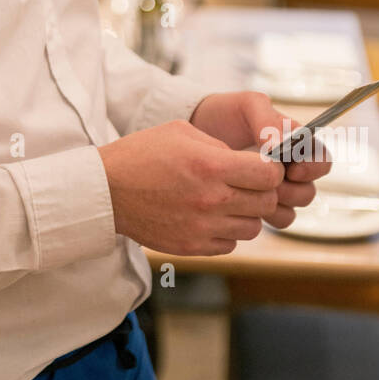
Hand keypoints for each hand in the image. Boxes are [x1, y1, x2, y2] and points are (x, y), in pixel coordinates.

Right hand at [98, 118, 284, 255]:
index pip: (269, 175)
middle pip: (266, 202)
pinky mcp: (192, 246)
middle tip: (248, 184)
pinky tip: (210, 217)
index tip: (262, 167)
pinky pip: (230, 244)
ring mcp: (202, 227)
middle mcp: (211, 199)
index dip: (272, 170)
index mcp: (210, 165)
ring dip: (247, 214)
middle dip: (263, 191)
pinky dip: (227, 232)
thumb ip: (220, 146)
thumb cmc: (141, 154)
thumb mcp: (181, 132)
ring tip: (227, 201)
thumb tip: (246, 162)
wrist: (106, 189)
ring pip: (253, 228)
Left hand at [189, 90, 332, 229]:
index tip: (293, 169)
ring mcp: (272, 190)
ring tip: (249, 191)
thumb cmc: (226, 112)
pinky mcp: (255, 205)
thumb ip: (268, 120)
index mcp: (295, 145)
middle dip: (291, 191)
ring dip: (275, 205)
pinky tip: (241, 202)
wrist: (196, 129)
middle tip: (267, 183)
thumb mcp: (248, 105)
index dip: (314, 169)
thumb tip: (283, 146)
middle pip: (308, 192)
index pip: (321, 161)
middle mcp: (289, 170)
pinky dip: (261, 216)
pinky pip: (270, 221)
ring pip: (291, 211)